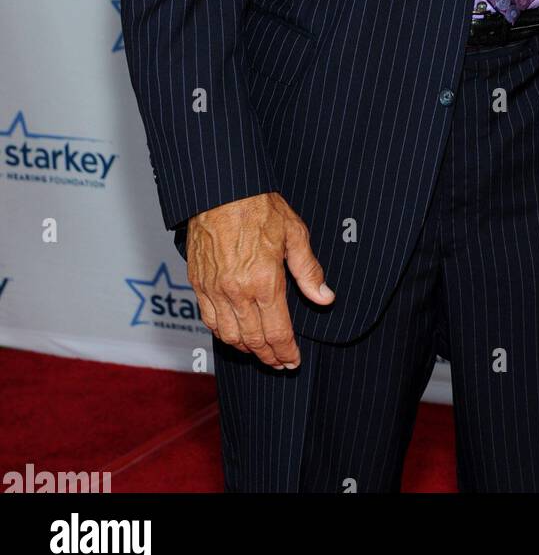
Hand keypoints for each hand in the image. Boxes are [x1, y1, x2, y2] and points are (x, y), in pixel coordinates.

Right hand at [187, 191, 334, 367]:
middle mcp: (237, 291)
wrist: (221, 190)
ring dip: (246, 349)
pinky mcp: (198, 283)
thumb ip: (309, 270)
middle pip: (253, 340)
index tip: (293, 360)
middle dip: (269, 356)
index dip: (286, 351)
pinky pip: (209, 320)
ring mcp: (214, 289)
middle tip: (280, 363)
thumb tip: (325, 297)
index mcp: (264, 281)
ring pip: (229, 335)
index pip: (277, 332)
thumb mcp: (295, 233)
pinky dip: (223, 334)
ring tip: (260, 352)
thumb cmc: (259, 206)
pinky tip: (234, 335)